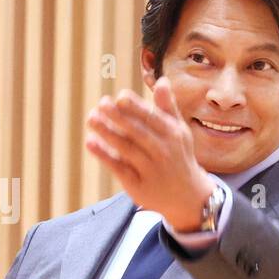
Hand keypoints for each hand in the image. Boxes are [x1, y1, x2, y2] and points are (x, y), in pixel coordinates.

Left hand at [84, 78, 217, 231]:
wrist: (188, 197)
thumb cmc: (178, 156)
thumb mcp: (179, 132)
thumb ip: (167, 107)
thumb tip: (162, 80)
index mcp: (172, 135)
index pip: (152, 118)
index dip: (136, 107)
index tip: (120, 96)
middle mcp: (163, 152)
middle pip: (138, 132)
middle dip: (119, 117)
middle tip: (101, 104)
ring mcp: (151, 170)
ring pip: (126, 149)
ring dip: (107, 133)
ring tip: (91, 118)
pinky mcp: (138, 185)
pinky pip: (119, 168)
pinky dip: (104, 155)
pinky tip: (90, 142)